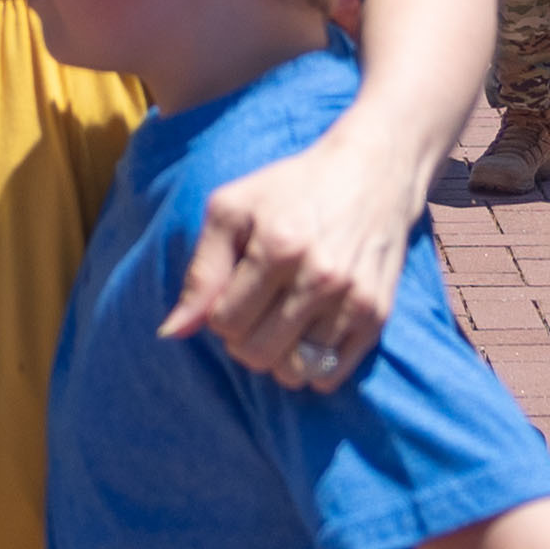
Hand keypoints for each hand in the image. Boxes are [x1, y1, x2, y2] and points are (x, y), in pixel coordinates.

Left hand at [160, 121, 415, 389]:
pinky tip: (304, 338)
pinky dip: (310, 369)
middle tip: (251, 310)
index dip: (217, 314)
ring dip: (275, 357)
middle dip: (241, 340)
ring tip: (277, 325)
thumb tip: (171, 333)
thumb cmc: (289, 189)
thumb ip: (201, 272)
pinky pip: (331, 374)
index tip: (230, 291)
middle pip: (256, 352)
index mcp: (277, 248)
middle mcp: (320, 277)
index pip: (224, 322)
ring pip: (294, 371)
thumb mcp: (230, 210)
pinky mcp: (378, 314)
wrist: (372, 173)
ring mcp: (354, 298)